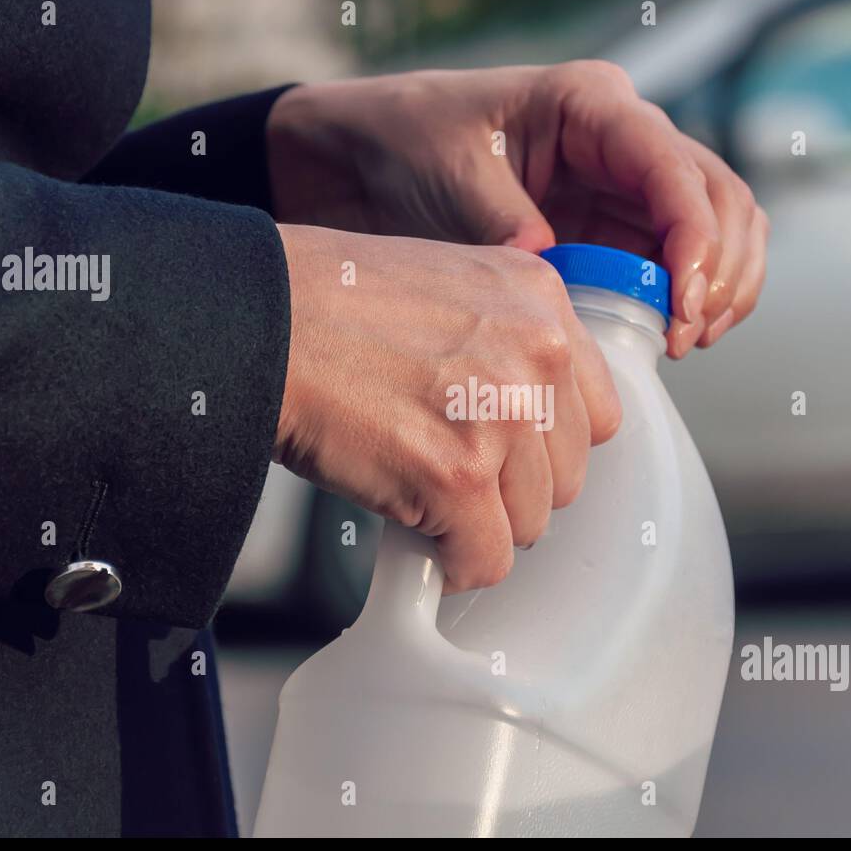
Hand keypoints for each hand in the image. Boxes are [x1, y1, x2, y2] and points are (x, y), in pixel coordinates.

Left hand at [265, 63, 767, 358]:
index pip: (675, 169)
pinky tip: (673, 335)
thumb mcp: (449, 174)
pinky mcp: (613, 232)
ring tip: (687, 341)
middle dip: (719, 270)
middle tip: (687, 335)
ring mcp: (624, 187)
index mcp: (590, 105)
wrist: (366, 160)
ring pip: (718, 230)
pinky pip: (680, 263)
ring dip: (719, 287)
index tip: (682, 305)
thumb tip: (551, 267)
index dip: (696, 240)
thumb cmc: (407, 144)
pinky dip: (692, 298)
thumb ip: (503, 220)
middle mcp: (623, 140)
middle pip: (721, 197)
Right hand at [273, 224, 619, 592]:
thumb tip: (527, 413)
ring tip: (422, 497)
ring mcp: (500, 415)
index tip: (506, 454)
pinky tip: (418, 539)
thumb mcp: (449, 285)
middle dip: (509, 489)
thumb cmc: (326, 301)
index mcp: (540, 300)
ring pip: (528, 523)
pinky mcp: (458, 475)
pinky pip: (486, 559)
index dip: (544, 446)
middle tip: (450, 478)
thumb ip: (505, 336)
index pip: (593, 414)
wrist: (257, 321)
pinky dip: (453, 565)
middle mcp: (537, 352)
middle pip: (563, 474)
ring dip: (478, 525)